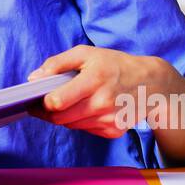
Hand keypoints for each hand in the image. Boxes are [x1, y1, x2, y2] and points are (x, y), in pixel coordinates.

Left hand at [25, 46, 164, 138]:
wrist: (151, 84)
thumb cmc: (114, 65)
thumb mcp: (86, 53)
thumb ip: (57, 63)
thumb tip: (33, 78)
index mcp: (94, 79)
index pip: (57, 102)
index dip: (42, 102)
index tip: (35, 99)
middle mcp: (102, 102)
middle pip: (61, 118)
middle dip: (47, 112)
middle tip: (43, 103)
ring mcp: (109, 120)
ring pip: (71, 125)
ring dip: (64, 116)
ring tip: (69, 102)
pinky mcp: (114, 131)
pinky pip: (86, 130)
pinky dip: (80, 121)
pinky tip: (88, 108)